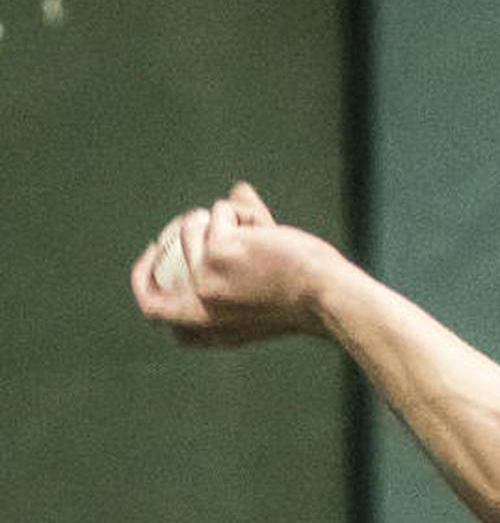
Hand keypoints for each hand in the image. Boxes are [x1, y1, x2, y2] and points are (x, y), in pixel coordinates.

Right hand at [129, 181, 341, 345]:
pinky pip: (217, 212)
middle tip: (184, 221)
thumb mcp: (263, 287)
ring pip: (190, 227)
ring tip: (261, 232)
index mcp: (212, 330)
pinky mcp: (215, 254)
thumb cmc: (309, 296)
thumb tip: (237, 191)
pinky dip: (243, 213)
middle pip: (147, 287)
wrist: (328, 296)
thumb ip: (241, 250)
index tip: (157, 255)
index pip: (159, 314)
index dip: (148, 282)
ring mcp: (204, 282)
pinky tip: (269, 232)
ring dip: (223, 217)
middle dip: (156, 245)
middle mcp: (201, 312)